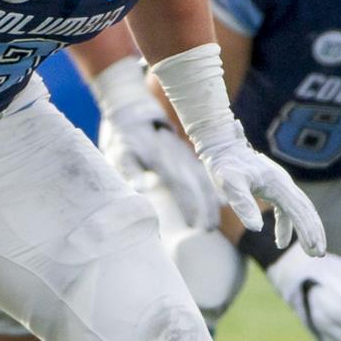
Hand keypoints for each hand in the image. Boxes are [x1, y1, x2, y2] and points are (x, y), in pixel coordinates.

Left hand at [97, 85, 217, 229]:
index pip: (179, 185)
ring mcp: (182, 155)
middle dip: (205, 207)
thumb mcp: (120, 152)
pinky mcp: (184, 155)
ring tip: (214, 221)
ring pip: (202, 179)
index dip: (188, 205)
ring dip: (210, 200)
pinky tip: (220, 201)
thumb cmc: (123, 138)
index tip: (194, 224)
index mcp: (160, 159)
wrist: (132, 110)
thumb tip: (142, 187)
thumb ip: (130, 170)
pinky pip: (202, 173)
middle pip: (196, 184)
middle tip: (210, 229)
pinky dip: (211, 188)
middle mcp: (176, 157)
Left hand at [196, 126, 325, 254]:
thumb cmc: (225, 166)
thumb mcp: (230, 185)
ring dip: (307, 229)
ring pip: (301, 209)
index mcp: (278, 184)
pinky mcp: (275, 188)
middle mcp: (284, 184)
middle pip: (307, 210)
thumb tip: (257, 229)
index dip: (307, 230)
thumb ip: (243, 204)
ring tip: (310, 251)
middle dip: (315, 232)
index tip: (313, 248)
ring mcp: (282, 185)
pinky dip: (289, 225)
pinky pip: (288, 209)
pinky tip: (281, 242)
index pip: (298, 211)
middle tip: (319, 254)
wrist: (223, 147)